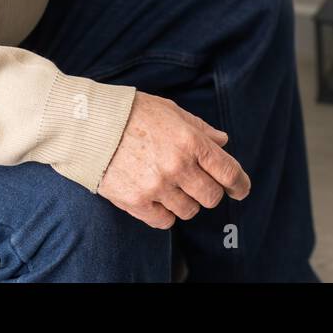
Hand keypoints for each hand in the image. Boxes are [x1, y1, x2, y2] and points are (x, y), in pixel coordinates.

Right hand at [97, 91, 250, 228]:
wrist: (91, 125)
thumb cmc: (134, 113)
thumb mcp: (172, 112)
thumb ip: (201, 129)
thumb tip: (223, 142)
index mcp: (191, 141)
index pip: (228, 172)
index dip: (240, 185)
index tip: (240, 190)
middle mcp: (178, 166)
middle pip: (211, 196)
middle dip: (210, 192)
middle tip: (200, 185)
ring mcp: (157, 186)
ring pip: (189, 210)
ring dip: (186, 201)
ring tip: (172, 187)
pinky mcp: (136, 202)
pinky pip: (164, 221)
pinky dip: (165, 213)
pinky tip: (158, 199)